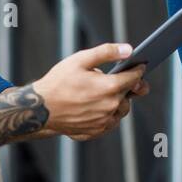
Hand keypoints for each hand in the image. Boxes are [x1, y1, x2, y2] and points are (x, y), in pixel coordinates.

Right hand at [32, 43, 148, 140]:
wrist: (40, 109)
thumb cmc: (58, 82)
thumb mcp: (80, 60)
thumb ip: (107, 52)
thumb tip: (128, 49)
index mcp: (109, 87)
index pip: (134, 77)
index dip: (138, 69)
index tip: (140, 65)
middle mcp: (110, 107)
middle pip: (130, 94)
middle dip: (130, 85)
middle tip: (127, 79)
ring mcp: (103, 121)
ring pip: (121, 110)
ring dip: (120, 101)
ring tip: (109, 92)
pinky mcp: (96, 131)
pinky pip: (111, 122)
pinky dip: (109, 114)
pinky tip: (99, 105)